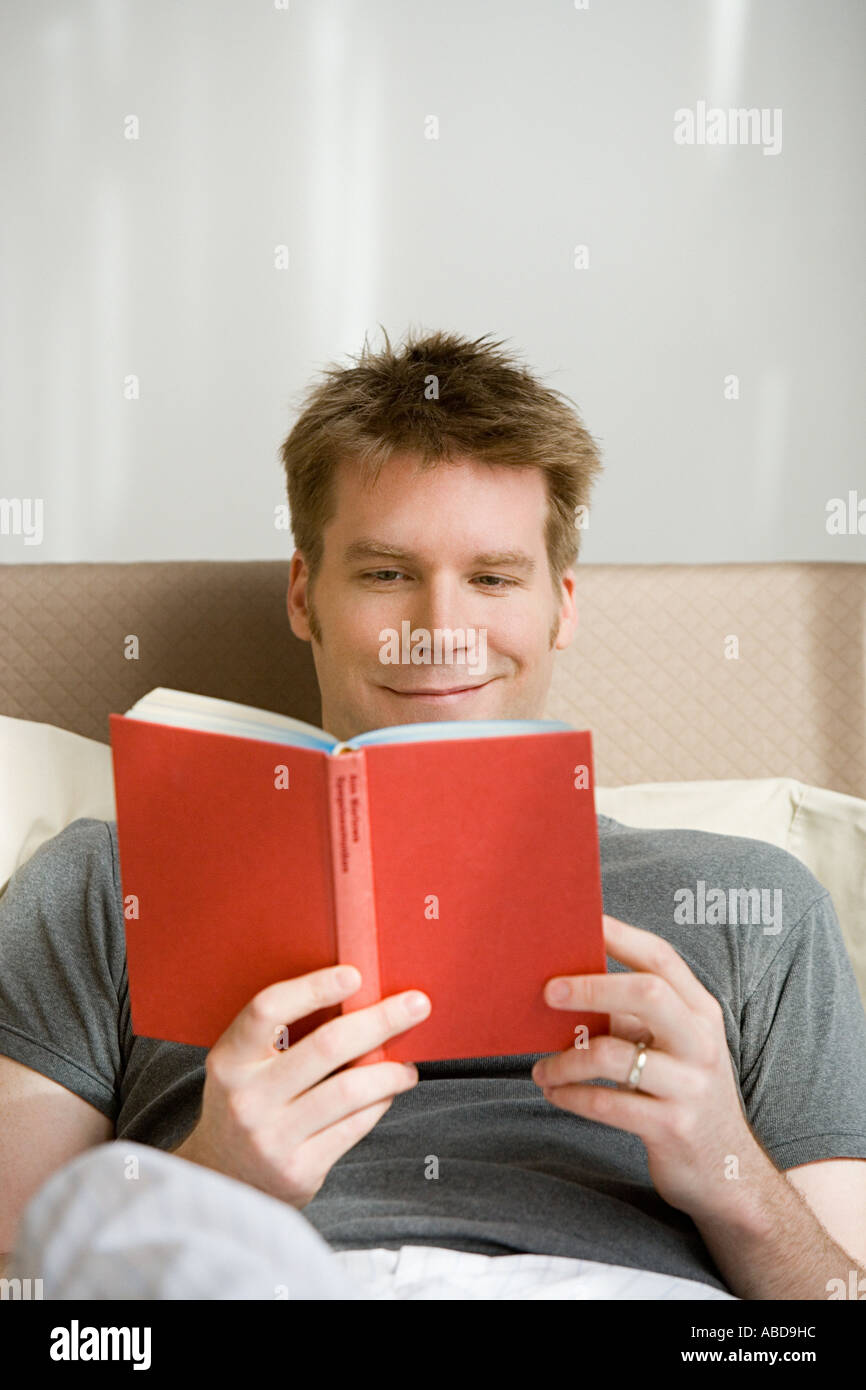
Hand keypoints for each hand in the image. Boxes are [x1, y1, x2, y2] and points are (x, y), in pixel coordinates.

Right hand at [173, 965, 429, 1209]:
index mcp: (229, 1060)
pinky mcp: (298, 1170)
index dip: (314, 988)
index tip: (355, 975)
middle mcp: (246, 1097)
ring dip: (389, 1071)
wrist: (223, 1180)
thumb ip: (284, 1037)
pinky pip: (354, 1127)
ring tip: (406, 1065)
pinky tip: (388, 1093)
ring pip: (348, 1091)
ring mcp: (271, 1137)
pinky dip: (380, 1103)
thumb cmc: (247, 1104)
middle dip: (380, 1021)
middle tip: (416, 1005)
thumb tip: (359, 1000)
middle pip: (326, 1047)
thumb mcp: (245, 1067)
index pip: (268, 1009)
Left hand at [531, 914, 758, 1219]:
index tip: (578, 920)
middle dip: (590, 986)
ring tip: (542, 1068)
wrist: (728, 1171)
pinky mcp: (673, 1127)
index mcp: (701, 1011)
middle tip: (548, 992)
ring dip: (565, 1061)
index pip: (661, 958)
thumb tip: (566, 984)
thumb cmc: (684, 1094)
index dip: (618, 935)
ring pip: (613, 1055)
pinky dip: (571, 1095)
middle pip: (647, 992)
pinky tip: (554, 1092)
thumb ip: (633, 1016)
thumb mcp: (673, 1048)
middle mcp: (701, 1042)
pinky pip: (607, 1103)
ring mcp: (691, 1085)